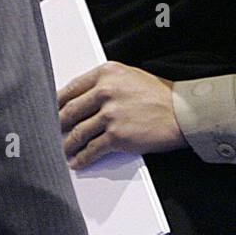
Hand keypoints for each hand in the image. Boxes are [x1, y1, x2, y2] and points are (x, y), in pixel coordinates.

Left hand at [58, 61, 186, 168]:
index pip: (71, 88)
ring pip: (78, 132)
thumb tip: (84, 98)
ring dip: (67, 145)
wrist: (183, 112)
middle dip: (59, 124)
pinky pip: (91, 150)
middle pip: (70, 110)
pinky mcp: (117, 136)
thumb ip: (106, 83)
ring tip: (64, 150)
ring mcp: (110, 114)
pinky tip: (77, 161)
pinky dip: (82, 158)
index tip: (52, 110)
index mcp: (106, 73)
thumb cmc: (160, 95)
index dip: (58, 102)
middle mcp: (105, 91)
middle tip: (53, 131)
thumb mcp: (130, 76)